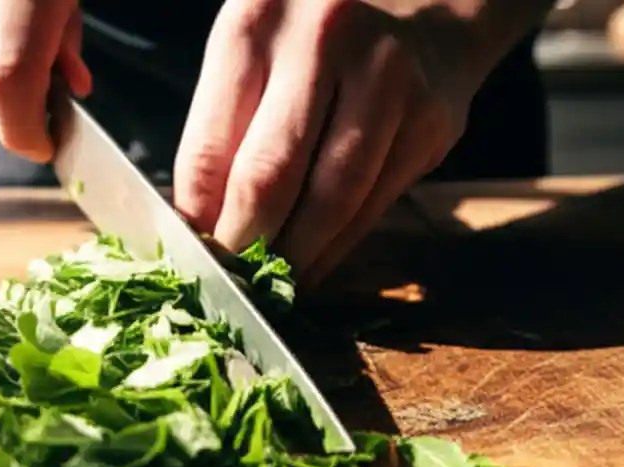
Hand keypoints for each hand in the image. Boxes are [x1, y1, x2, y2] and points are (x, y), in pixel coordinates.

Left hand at [173, 0, 488, 287]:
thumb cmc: (318, 32)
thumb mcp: (256, 47)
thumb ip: (225, 126)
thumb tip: (200, 225)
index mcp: (256, 22)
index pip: (209, 150)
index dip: (198, 221)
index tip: (194, 258)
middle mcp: (322, 41)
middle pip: (268, 178)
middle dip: (245, 246)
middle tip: (232, 283)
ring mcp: (385, 79)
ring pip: (331, 201)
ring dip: (297, 257)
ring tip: (274, 283)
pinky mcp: (429, 119)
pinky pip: (374, 204)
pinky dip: (339, 246)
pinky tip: (317, 261)